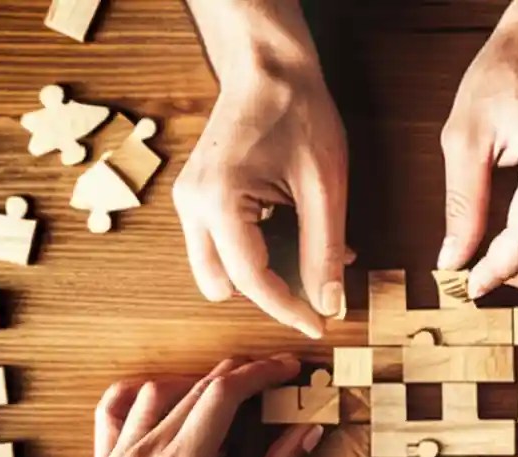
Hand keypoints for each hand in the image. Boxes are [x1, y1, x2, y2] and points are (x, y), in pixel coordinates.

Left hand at [91, 355, 321, 456]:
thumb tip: (306, 431)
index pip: (224, 393)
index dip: (261, 373)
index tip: (288, 368)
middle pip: (196, 388)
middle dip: (239, 376)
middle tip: (271, 379)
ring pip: (156, 393)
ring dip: (196, 385)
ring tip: (228, 398)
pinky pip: (113, 412)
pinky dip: (141, 397)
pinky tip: (167, 403)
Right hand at [174, 52, 346, 338]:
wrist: (269, 68)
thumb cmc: (298, 113)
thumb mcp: (324, 186)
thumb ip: (324, 249)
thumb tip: (329, 304)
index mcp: (219, 200)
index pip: (252, 280)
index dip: (289, 310)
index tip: (319, 326)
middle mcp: (192, 204)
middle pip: (225, 284)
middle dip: (268, 293)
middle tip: (316, 291)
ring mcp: (188, 199)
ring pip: (217, 268)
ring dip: (261, 273)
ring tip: (312, 255)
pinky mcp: (197, 195)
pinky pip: (219, 244)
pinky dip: (254, 252)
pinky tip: (294, 235)